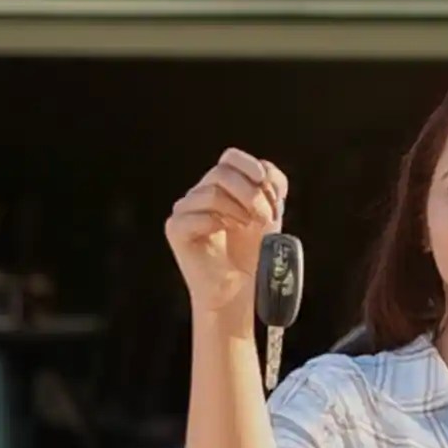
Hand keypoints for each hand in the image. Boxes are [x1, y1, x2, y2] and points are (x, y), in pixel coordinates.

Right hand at [165, 148, 287, 316]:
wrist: (241, 290)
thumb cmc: (253, 254)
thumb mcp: (270, 215)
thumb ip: (271, 188)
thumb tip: (264, 172)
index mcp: (224, 186)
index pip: (231, 158)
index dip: (250, 165)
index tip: (264, 182)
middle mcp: (201, 193)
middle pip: (222, 173)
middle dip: (251, 194)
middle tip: (263, 218)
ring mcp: (186, 210)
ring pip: (212, 193)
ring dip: (238, 210)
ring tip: (248, 228)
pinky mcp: (176, 229)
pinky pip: (197, 215)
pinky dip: (218, 224)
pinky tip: (226, 235)